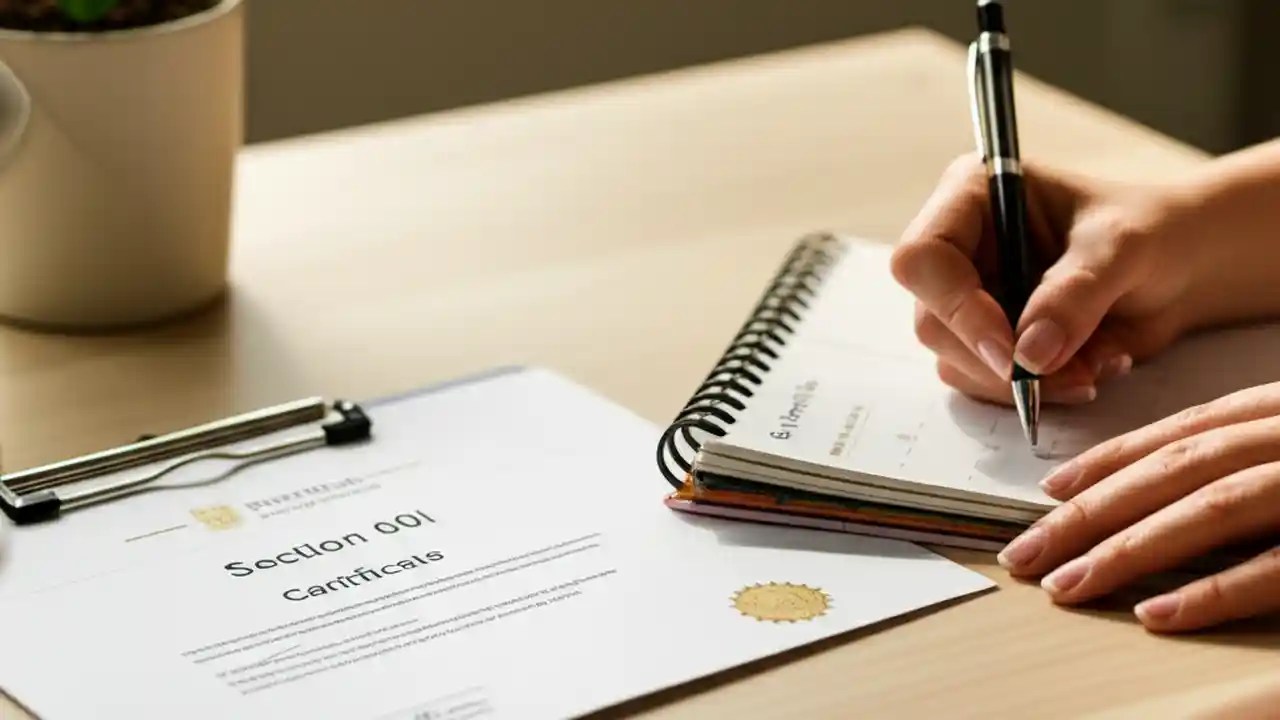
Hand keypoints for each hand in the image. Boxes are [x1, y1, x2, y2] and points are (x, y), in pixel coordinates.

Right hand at [890, 154, 1200, 404]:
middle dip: (997, 360)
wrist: (1181, 268)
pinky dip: (1034, 392)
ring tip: (1091, 370)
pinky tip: (1085, 371)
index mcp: (972, 197)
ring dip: (1022, 383)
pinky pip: (983, 382)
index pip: (923, 257)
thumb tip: (1028, 356)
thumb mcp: (1122, 249)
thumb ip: (1074, 296)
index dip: (956, 307)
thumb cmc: (1151, 231)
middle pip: (932, 320)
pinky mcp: (986, 339)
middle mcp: (958, 247)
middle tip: (1069, 373)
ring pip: (954, 360)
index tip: (1009, 351)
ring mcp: (968, 297)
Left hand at [998, 383, 1279, 631]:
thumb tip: (1173, 486)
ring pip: (1210, 509)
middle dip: (1090, 511)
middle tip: (1025, 553)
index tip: (1047, 489)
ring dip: (1128, 549)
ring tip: (1065, 585)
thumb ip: (1250, 457)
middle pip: (1175, 469)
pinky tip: (1153, 612)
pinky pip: (1276, 569)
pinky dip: (1212, 592)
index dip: (1109, 460)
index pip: (1183, 432)